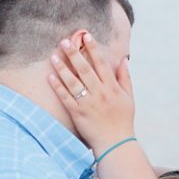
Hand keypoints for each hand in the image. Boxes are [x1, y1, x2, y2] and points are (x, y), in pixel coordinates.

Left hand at [47, 32, 135, 152]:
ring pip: (73, 82)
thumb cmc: (123, 120)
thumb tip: (124, 59)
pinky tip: (50, 77)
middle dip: (74, 54)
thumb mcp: (129, 97)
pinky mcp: (77, 113)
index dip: (93, 49)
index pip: (101, 64)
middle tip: (64, 41)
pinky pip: (66, 98)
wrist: (115, 143)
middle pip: (85, 69)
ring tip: (53, 56)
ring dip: (62, 68)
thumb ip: (125, 78)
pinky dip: (58, 87)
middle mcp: (99, 93)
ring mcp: (88, 103)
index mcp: (112, 87)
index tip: (86, 36)